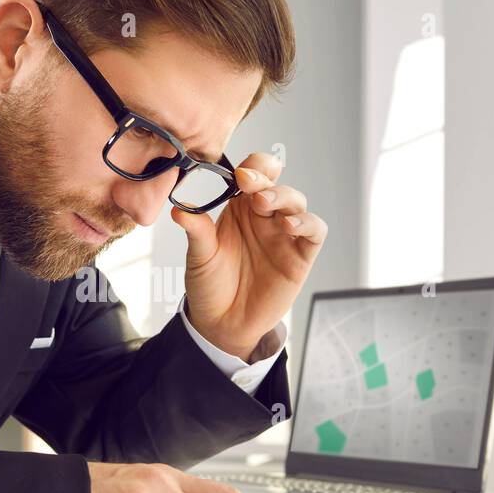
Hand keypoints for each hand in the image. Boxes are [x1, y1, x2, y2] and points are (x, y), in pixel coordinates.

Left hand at [171, 151, 326, 360]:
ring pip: (296, 202)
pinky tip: (290, 225)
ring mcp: (284, 235)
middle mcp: (264, 217)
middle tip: (250, 186)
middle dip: (265, 180)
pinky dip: (307, 223)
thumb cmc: (211, 285)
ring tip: (265, 204)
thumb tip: (179, 209)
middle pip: (276, 184)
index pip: (253, 175)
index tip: (240, 175)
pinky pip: (314, 231)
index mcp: (239, 208)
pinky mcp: (300, 256)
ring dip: (285, 197)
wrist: (222, 323)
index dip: (252, 168)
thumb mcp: (200, 256)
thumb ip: (197, 231)